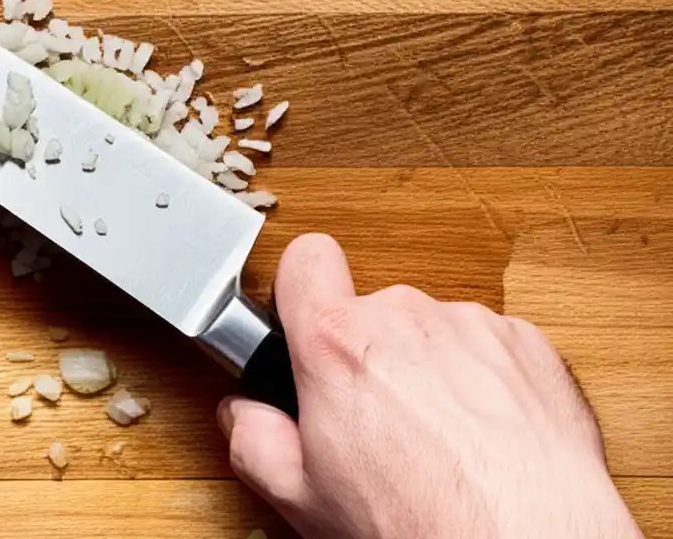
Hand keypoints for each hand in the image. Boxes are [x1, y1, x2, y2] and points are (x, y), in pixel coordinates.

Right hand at [220, 234, 641, 538]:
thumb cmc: (421, 523)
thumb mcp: (300, 498)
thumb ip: (252, 440)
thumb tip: (244, 413)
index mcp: (337, 344)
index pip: (304, 259)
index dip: (300, 287)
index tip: (305, 319)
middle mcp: (405, 317)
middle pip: (371, 310)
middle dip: (368, 355)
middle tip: (376, 424)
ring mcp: (472, 325)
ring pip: (431, 331)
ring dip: (428, 369)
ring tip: (440, 438)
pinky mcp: (528, 345)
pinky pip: (488, 346)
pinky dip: (483, 380)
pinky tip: (485, 435)